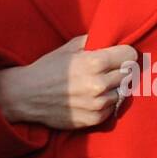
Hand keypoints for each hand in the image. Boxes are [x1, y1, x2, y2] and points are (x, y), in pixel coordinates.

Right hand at [0, 36, 136, 130]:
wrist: (26, 96)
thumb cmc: (48, 68)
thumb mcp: (69, 47)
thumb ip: (94, 41)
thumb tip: (113, 38)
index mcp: (94, 63)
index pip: (130, 56)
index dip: (126, 53)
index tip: (121, 55)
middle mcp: (99, 85)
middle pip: (129, 74)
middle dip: (121, 70)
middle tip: (108, 69)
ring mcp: (97, 104)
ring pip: (122, 92)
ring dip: (114, 88)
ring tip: (97, 84)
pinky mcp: (94, 119)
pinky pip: (112, 108)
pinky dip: (105, 103)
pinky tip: (91, 97)